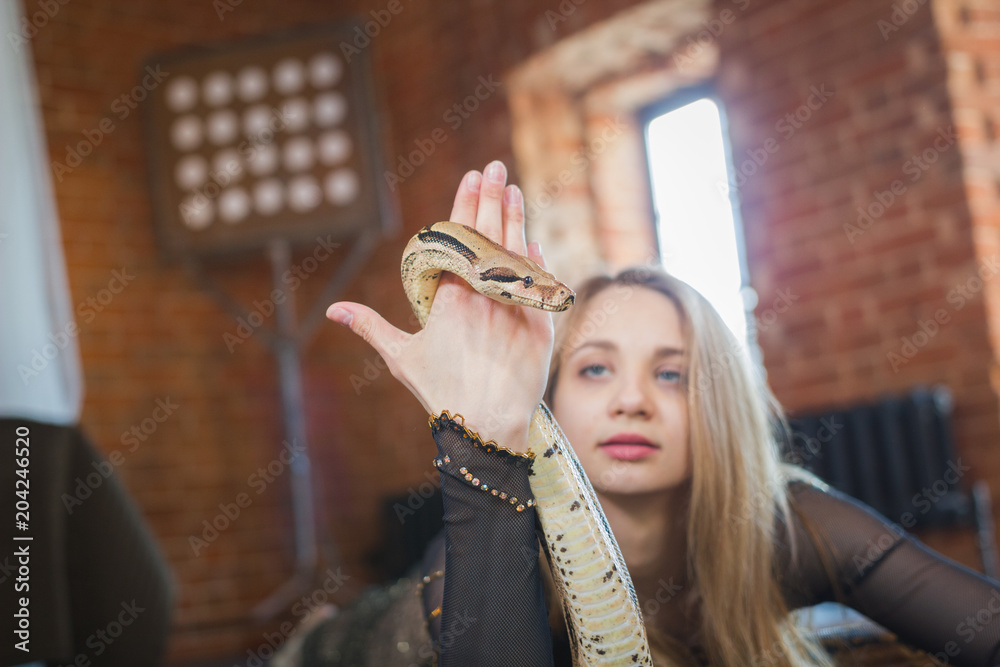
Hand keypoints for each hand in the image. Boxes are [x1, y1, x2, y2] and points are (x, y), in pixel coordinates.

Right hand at [326, 161, 552, 452]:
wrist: (487, 425)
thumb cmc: (441, 393)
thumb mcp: (402, 358)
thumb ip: (371, 327)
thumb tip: (333, 310)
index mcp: (451, 295)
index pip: (460, 237)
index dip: (465, 204)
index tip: (472, 177)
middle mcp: (485, 292)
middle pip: (490, 233)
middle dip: (493, 195)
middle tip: (496, 167)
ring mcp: (515, 305)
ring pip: (517, 250)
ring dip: (516, 216)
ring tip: (514, 190)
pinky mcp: (540, 322)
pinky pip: (537, 282)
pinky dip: (535, 259)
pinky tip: (533, 240)